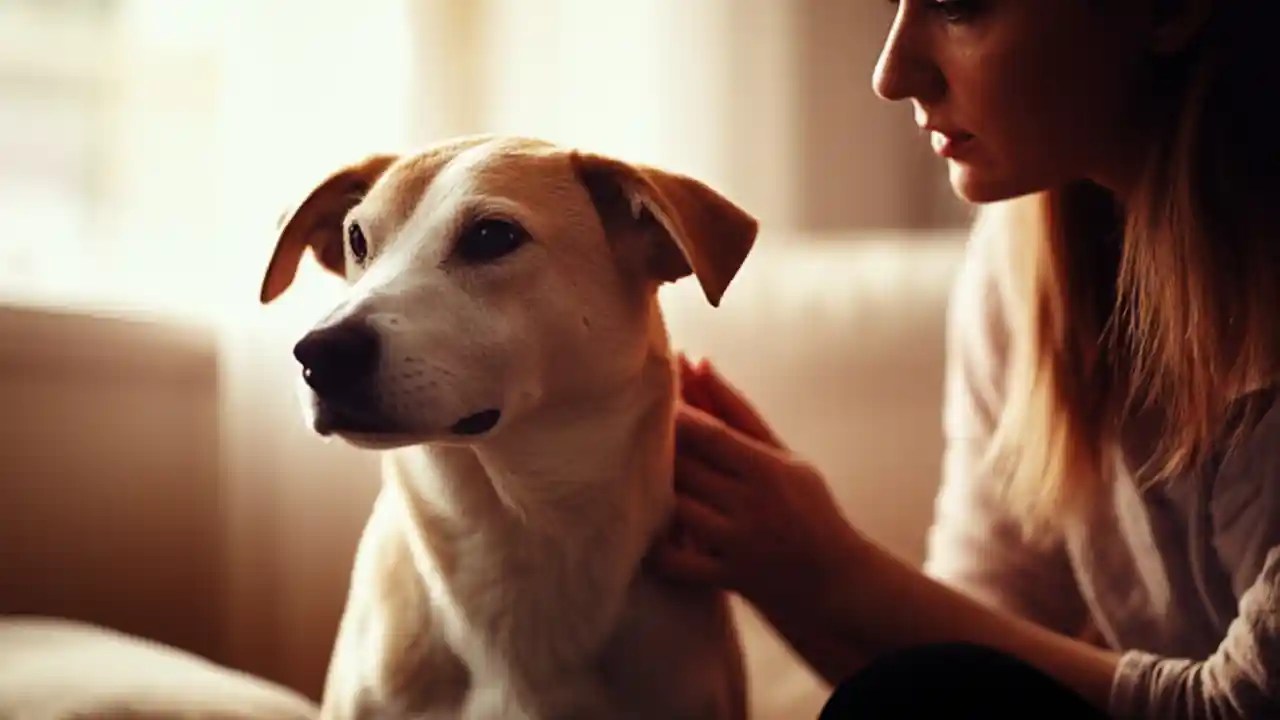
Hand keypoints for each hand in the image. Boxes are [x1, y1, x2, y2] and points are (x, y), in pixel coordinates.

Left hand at [650, 356, 863, 619]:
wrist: (838, 581)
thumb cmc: (809, 509)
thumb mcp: (786, 458)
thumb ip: (740, 414)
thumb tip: (701, 363)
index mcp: (769, 468)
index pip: (710, 434)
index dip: (676, 415)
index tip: (651, 398)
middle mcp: (753, 504)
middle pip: (687, 468)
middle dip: (659, 451)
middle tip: (633, 434)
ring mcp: (739, 543)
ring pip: (678, 509)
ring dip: (655, 494)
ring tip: (635, 477)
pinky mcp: (729, 577)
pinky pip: (680, 563)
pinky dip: (659, 551)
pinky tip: (646, 533)